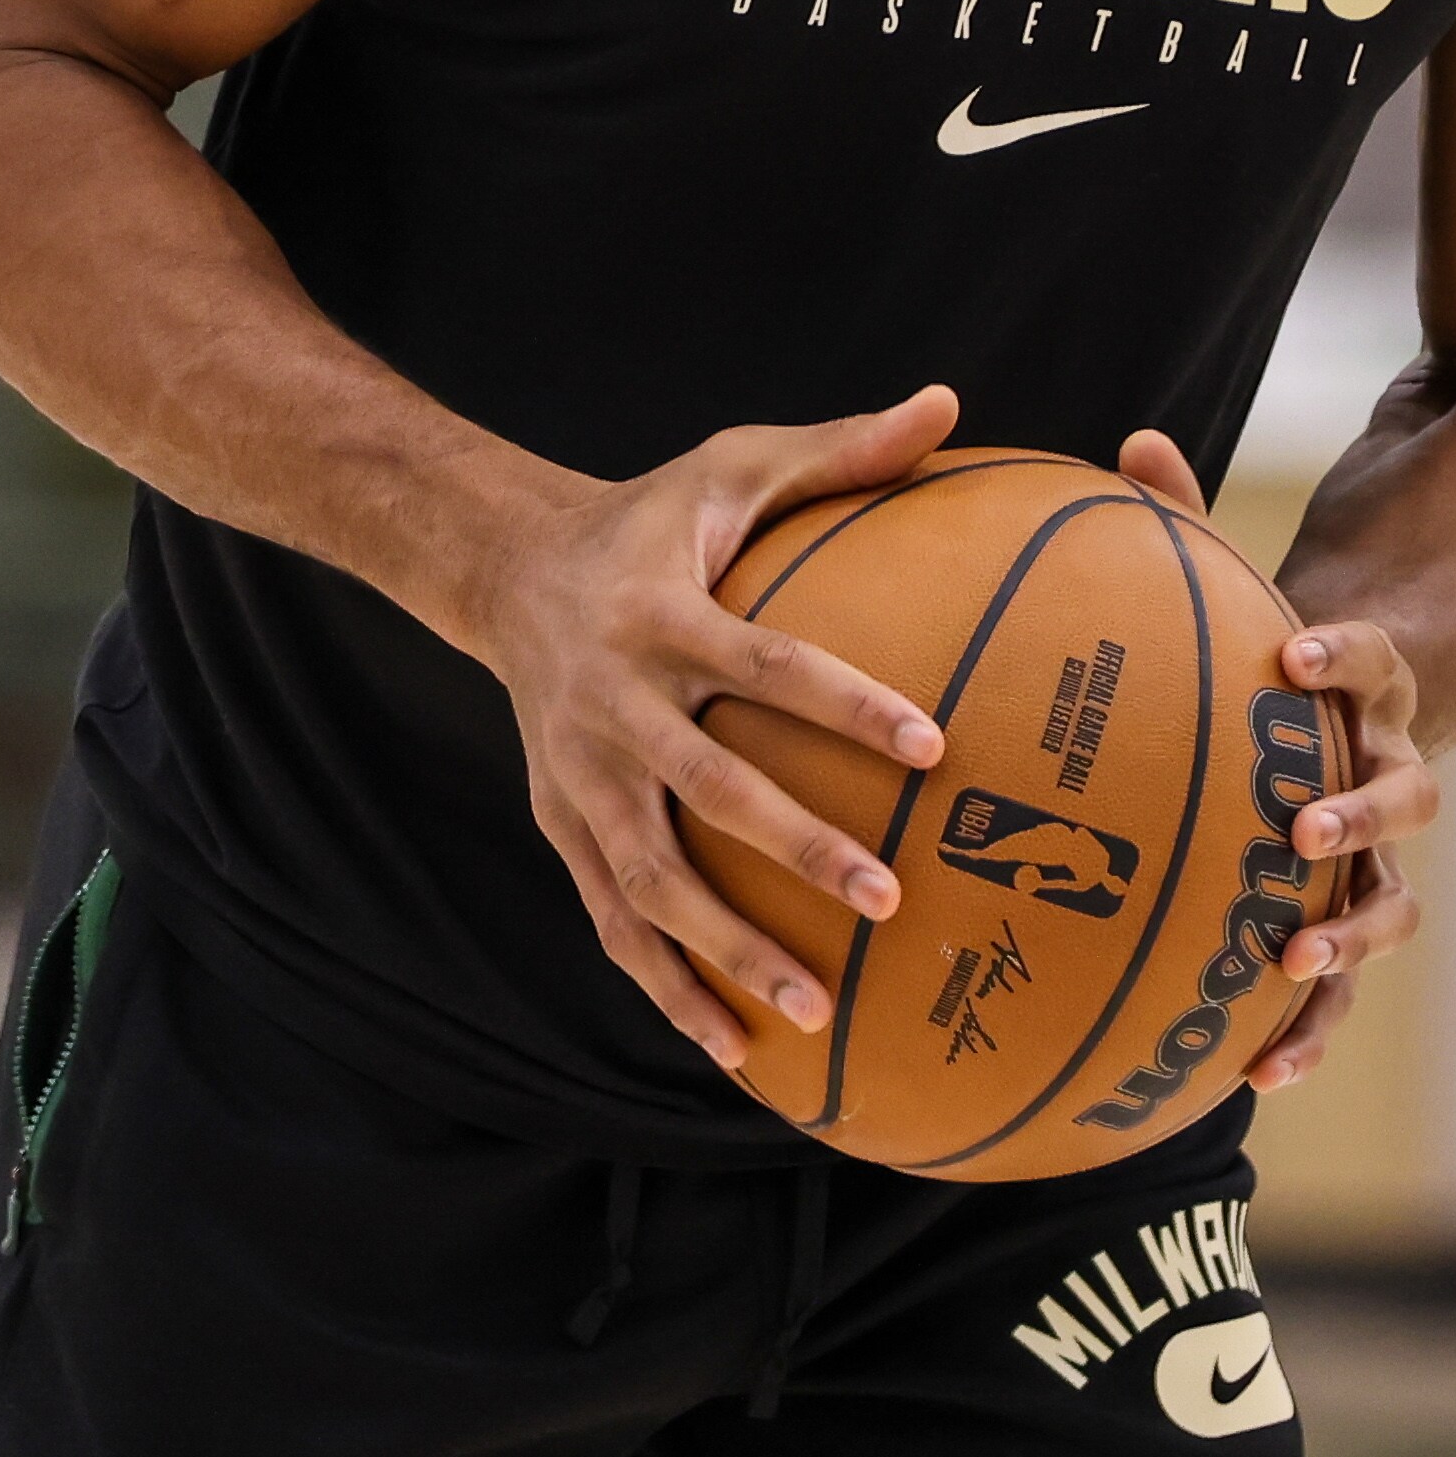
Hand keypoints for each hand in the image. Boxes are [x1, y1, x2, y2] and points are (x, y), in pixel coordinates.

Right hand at [476, 386, 958, 1070]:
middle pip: (707, 790)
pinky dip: (668, 990)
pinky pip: (615, 922)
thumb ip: (842, 449)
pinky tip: (735, 1052)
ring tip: (815, 1015)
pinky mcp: (560, 825)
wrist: (504, 570)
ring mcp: (579, 777)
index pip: (764, 664)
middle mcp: (611, 704)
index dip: (844, 703)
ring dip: (728, 952)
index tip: (933, 747)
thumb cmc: (655, 518)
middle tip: (889, 901)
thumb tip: (951, 404)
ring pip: (651, 881)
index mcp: (660, 615)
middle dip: (796, 850)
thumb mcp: (733, 464)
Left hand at [1115, 428, 1431, 1093]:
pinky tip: (1257, 1077)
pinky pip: (1340, 987)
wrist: (1341, 725)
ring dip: (1347, 941)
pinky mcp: (1347, 922)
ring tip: (1290, 969)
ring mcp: (1379, 854)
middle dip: (1357, 817)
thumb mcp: (1235, 589)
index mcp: (1366, 686)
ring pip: (1389, 904)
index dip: (1340, 655)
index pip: (1370, 659)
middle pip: (1404, 795)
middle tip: (1300, 832)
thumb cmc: (1262, 655)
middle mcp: (1390, 770)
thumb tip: (1130, 440)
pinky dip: (1310, 1029)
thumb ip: (1187, 522)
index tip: (1289, 654)